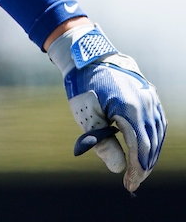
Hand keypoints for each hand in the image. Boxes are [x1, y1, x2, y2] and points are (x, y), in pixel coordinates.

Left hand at [49, 25, 165, 192]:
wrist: (89, 57)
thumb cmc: (83, 86)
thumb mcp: (86, 116)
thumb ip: (102, 143)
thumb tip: (118, 168)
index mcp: (129, 109)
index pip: (139, 148)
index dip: (136, 169)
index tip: (129, 184)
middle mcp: (145, 103)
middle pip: (152, 144)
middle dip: (144, 166)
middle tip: (133, 181)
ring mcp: (151, 98)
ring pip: (158, 134)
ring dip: (151, 154)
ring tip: (140, 170)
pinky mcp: (151, 95)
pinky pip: (158, 122)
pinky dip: (154, 139)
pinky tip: (147, 150)